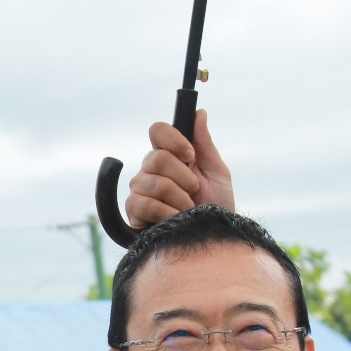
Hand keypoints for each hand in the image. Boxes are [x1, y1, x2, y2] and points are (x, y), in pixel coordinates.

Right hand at [124, 109, 234, 228]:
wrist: (211, 238)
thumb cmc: (216, 206)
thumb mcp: (217, 173)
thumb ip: (205, 143)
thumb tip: (199, 112)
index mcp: (169, 155)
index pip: (157, 130)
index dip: (174, 140)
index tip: (191, 156)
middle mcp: (150, 169)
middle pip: (157, 158)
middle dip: (183, 177)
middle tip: (194, 190)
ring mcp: (139, 189)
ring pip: (154, 183)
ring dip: (180, 199)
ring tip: (187, 209)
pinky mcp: (133, 211)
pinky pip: (146, 204)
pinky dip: (167, 213)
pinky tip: (174, 219)